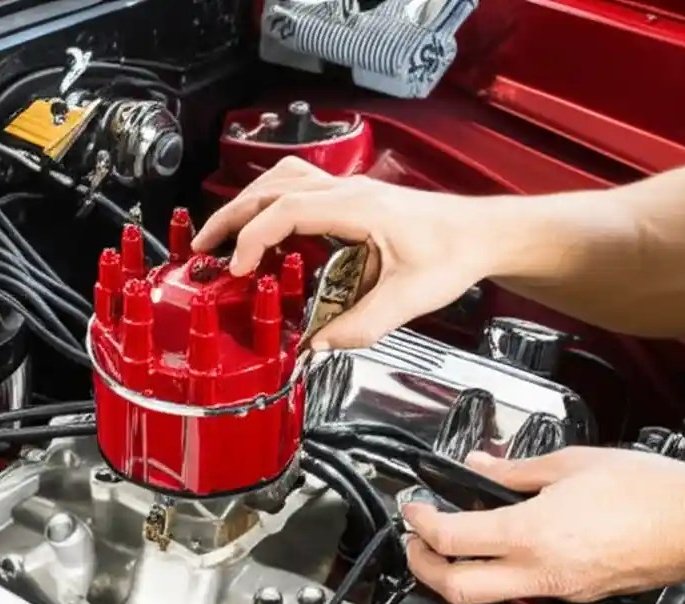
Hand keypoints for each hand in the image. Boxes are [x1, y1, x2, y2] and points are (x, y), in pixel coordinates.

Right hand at [192, 157, 498, 348]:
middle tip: (202, 248)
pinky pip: (296, 188)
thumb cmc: (455, 252)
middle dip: (230, 216)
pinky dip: (267, 203)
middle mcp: (348, 192)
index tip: (240, 268)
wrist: (482, 234)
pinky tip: (262, 227)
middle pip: (272, 187)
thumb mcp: (411, 298)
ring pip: (280, 179)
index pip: (287, 210)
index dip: (254, 237)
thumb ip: (363, 324)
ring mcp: (347, 191)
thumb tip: (320, 344)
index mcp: (359, 208)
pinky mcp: (349, 200)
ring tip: (221, 235)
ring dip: (246, 204)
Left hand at [402, 447, 684, 603]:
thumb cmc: (648, 490)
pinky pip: (527, 589)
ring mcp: (560, 589)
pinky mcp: (579, 593)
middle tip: (416, 543)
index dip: (421, 524)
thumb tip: (480, 465)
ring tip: (454, 543)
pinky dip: (503, 571)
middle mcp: (540, 570)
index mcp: (531, 532)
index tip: (414, 509)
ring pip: (491, 595)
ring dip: (461, 573)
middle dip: (423, 567)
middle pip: (457, 589)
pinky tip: (507, 545)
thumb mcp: (569, 463)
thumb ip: (514, 469)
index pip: (452, 539)